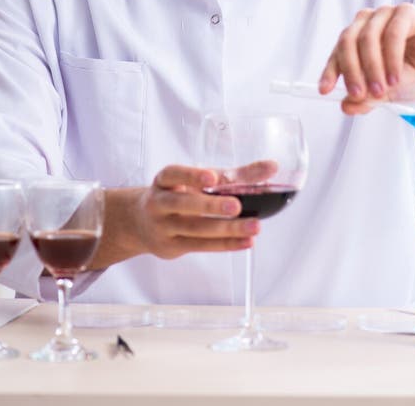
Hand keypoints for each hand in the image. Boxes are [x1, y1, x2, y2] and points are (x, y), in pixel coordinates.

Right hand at [133, 164, 259, 259]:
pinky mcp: (172, 247)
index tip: (212, 177)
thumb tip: (272, 166)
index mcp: (165, 180)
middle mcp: (159, 202)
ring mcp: (163, 227)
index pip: (174, 174)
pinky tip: (246, 242)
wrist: (142, 222)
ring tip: (254, 226)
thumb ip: (236, 174)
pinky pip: (201, 246)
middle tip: (236, 206)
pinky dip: (226, 244)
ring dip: (227, 230)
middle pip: (184, 204)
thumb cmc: (180, 193)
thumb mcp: (200, 180)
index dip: (191, 176)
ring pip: (196, 229)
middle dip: (211, 206)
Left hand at [318, 3, 414, 114]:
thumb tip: (346, 106)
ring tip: (382, 90)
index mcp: (357, 36)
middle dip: (352, 71)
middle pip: (348, 41)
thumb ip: (365, 98)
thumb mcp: (385, 92)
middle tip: (359, 94)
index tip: (325, 90)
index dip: (330, 71)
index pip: (337, 52)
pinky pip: (392, 33)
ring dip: (372, 66)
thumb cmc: (412, 75)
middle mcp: (368, 21)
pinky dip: (391, 57)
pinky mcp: (407, 12)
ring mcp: (386, 14)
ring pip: (368, 37)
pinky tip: (395, 76)